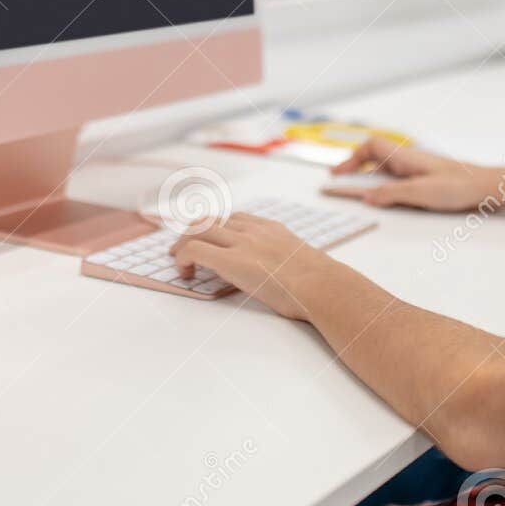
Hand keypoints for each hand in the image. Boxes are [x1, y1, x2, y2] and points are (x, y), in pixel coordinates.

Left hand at [169, 213, 335, 319]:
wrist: (324, 287)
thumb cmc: (321, 283)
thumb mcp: (302, 262)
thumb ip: (286, 261)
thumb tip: (286, 275)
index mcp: (271, 229)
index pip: (235, 218)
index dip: (217, 230)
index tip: (212, 243)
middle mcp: (254, 231)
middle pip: (210, 219)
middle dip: (192, 232)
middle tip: (184, 250)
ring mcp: (242, 244)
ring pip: (197, 229)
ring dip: (182, 244)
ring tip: (180, 262)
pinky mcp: (231, 261)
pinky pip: (194, 249)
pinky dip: (182, 258)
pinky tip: (186, 273)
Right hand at [332, 136, 501, 211]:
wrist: (488, 186)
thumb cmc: (459, 185)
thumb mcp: (420, 193)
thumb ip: (391, 194)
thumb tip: (366, 196)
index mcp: (405, 157)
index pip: (370, 148)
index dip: (351, 159)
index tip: (337, 174)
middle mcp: (409, 160)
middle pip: (374, 158)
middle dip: (355, 169)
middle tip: (340, 183)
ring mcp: (418, 169)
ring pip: (386, 169)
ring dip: (369, 178)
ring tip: (355, 192)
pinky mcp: (427, 179)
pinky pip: (398, 179)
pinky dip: (385, 186)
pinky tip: (385, 197)